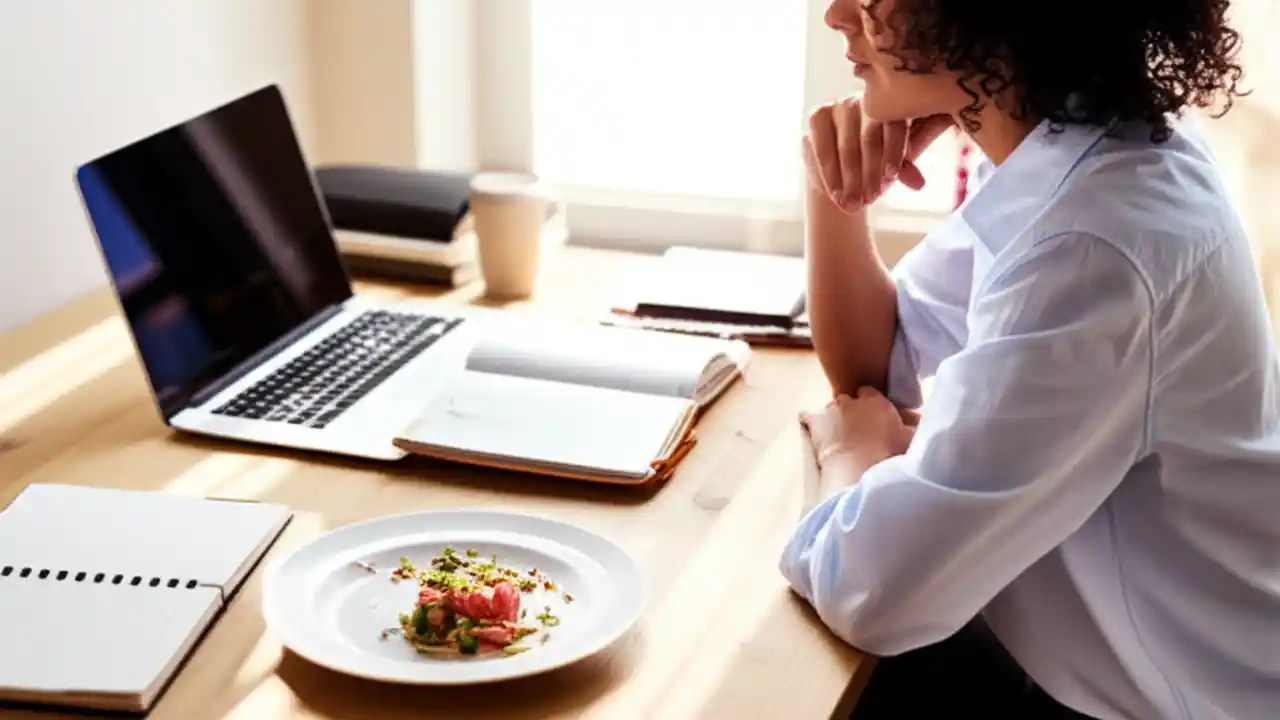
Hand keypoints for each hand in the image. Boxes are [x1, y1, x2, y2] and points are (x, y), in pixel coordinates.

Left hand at [799, 387, 914, 476]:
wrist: (859, 469)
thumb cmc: (890, 455)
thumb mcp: (909, 439)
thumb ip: (909, 427)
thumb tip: (914, 423)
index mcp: (876, 401)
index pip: (870, 394)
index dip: (871, 406)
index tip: (874, 419)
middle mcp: (851, 400)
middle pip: (850, 401)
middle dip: (853, 412)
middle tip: (859, 431)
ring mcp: (831, 410)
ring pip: (831, 409)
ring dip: (834, 418)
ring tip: (839, 436)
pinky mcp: (815, 422)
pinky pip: (807, 416)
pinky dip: (810, 422)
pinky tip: (812, 429)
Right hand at [802, 98, 952, 213]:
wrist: (842, 170)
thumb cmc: (875, 163)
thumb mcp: (893, 166)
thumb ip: (905, 171)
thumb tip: (919, 185)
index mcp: (893, 104)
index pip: (895, 126)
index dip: (893, 152)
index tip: (890, 177)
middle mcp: (867, 99)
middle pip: (870, 136)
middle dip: (870, 172)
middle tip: (871, 199)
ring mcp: (840, 105)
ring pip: (846, 145)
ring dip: (850, 179)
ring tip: (854, 203)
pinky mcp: (818, 116)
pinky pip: (823, 149)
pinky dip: (831, 175)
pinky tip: (837, 195)